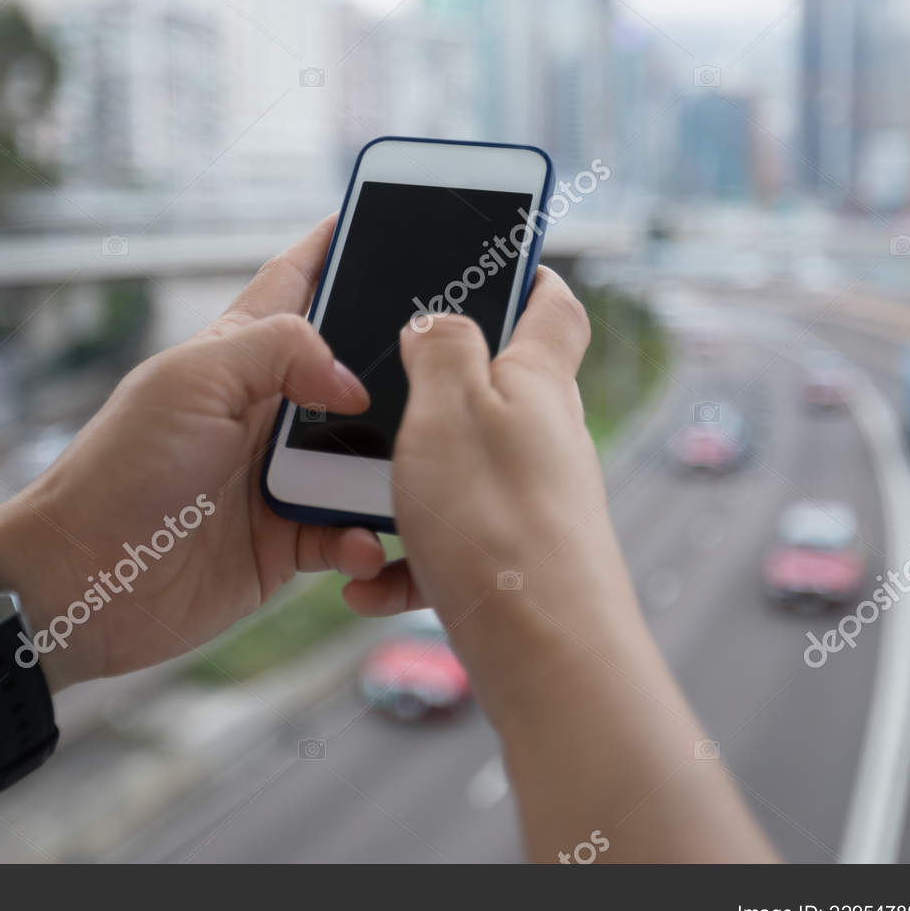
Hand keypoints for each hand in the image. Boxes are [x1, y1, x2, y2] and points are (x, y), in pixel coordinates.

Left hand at [0, 216, 388, 688]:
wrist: (83, 580)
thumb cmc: (121, 468)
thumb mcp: (194, 378)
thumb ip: (280, 350)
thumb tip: (354, 382)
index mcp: (241, 351)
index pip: (299, 280)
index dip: (338, 245)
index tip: (390, 212)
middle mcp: (269, 409)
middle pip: (356, 370)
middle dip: (400, 365)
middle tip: (452, 360)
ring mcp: (281, 476)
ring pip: (368, 455)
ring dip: (391, 464)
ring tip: (414, 468)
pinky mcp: (290, 540)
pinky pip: (352, 530)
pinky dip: (364, 536)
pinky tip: (360, 540)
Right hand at [343, 267, 639, 713]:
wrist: (544, 651)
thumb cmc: (497, 519)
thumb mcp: (450, 406)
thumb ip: (441, 346)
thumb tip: (438, 322)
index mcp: (536, 380)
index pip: (554, 306)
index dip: (530, 275)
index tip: (496, 259)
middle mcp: (546, 437)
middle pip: (495, 390)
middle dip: (432, 392)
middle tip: (379, 393)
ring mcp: (533, 502)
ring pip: (455, 474)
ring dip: (399, 491)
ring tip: (354, 516)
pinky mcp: (513, 562)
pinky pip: (446, 545)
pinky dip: (406, 561)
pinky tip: (373, 586)